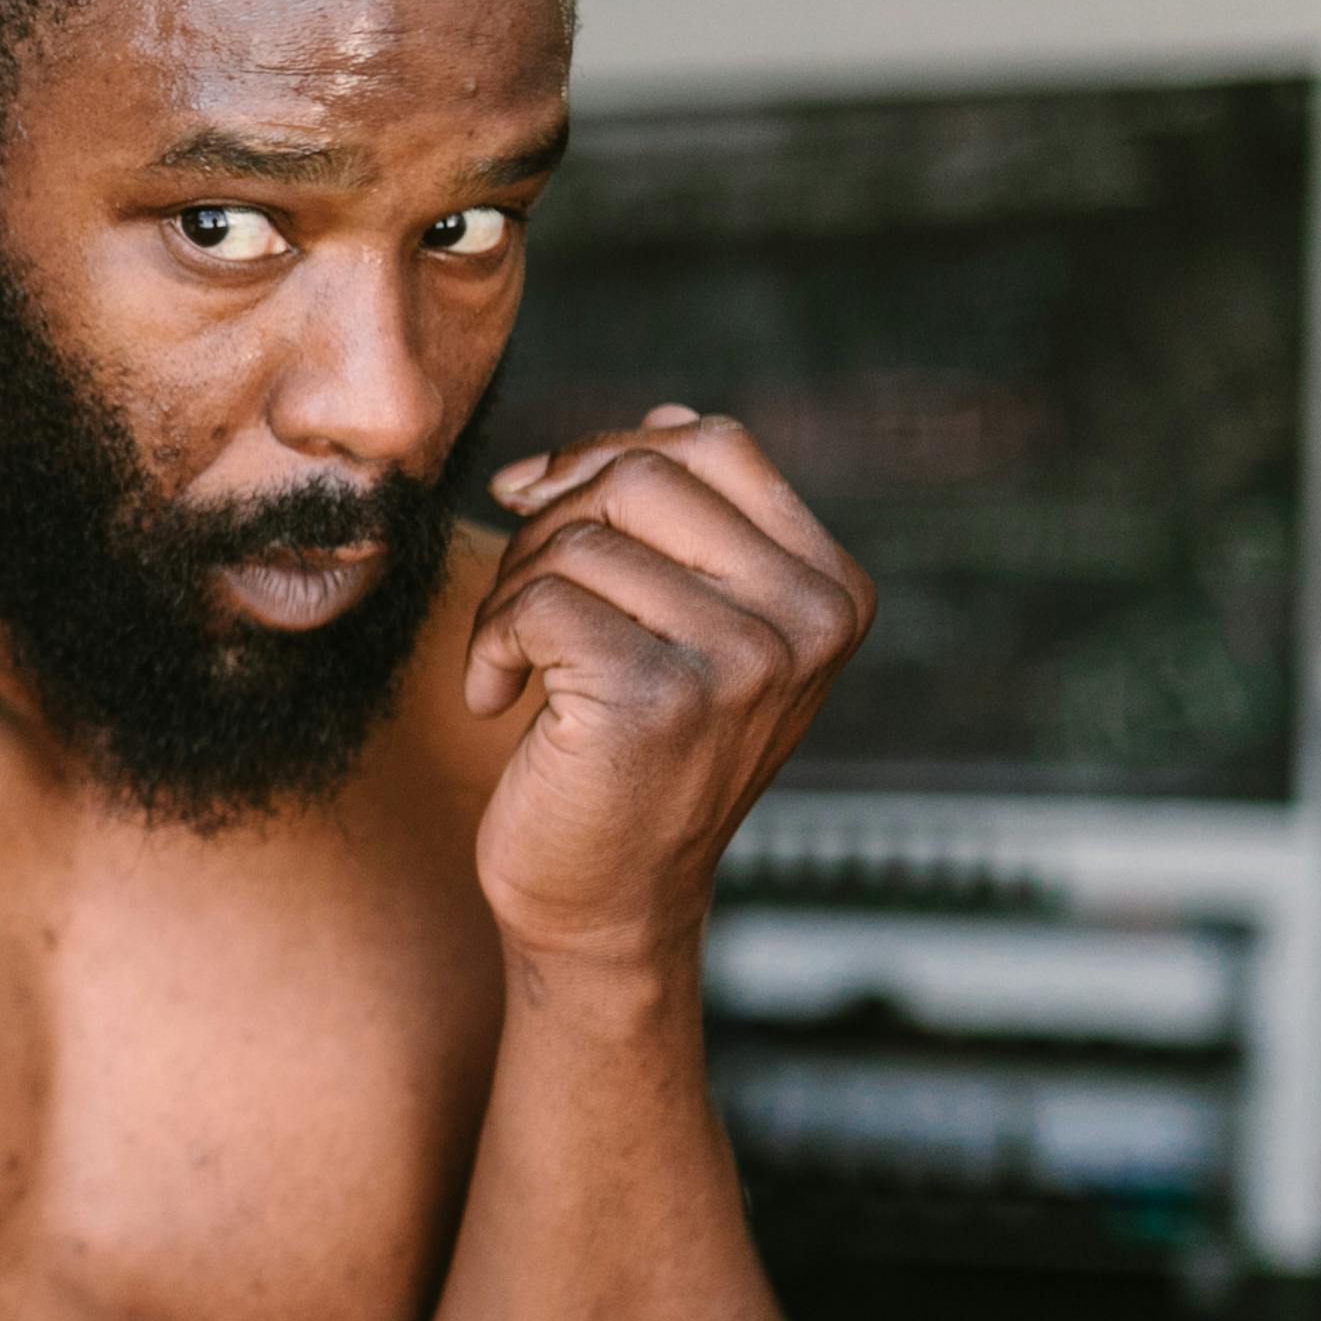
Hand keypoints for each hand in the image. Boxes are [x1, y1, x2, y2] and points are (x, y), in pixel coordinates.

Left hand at [463, 405, 872, 973]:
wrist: (608, 902)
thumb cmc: (632, 756)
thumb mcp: (691, 629)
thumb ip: (693, 526)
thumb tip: (662, 418)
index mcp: (832, 590)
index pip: (709, 443)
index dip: (601, 455)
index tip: (538, 505)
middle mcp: (809, 620)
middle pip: (639, 475)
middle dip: (550, 524)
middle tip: (523, 603)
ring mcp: (743, 661)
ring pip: (576, 539)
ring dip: (510, 593)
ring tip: (513, 663)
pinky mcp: (657, 699)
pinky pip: (536, 601)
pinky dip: (489, 643)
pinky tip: (497, 700)